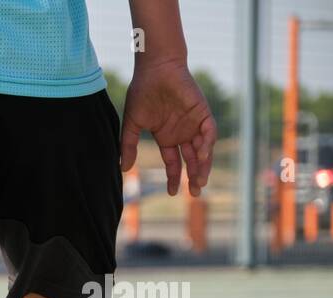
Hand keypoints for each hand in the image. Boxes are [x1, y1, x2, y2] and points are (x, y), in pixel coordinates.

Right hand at [121, 60, 216, 196]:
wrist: (156, 69)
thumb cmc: (142, 93)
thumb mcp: (132, 124)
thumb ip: (129, 145)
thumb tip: (123, 168)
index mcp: (167, 137)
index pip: (174, 162)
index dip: (174, 177)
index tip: (173, 193)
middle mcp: (182, 133)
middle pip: (192, 160)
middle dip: (194, 176)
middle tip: (195, 193)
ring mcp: (193, 123)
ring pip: (202, 149)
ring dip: (203, 165)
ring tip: (200, 180)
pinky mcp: (202, 112)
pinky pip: (208, 132)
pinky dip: (207, 144)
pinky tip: (202, 155)